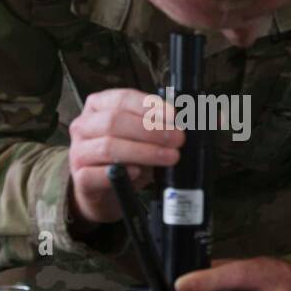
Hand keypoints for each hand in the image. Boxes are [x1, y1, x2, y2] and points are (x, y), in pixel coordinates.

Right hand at [69, 88, 184, 225]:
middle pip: (115, 121)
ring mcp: (78, 151)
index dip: (151, 107)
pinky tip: (140, 173)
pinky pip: (98, 173)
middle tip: (178, 139)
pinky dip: (122, 172)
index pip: (124, 98)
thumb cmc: (126, 158)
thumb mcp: (146, 137)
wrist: (101, 192)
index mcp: (99, 105)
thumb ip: (171, 124)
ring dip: (143, 151)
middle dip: (151, 130)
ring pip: (109, 146)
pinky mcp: (80, 178)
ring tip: (169, 157)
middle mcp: (84, 125)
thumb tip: (212, 116)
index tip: (176, 117)